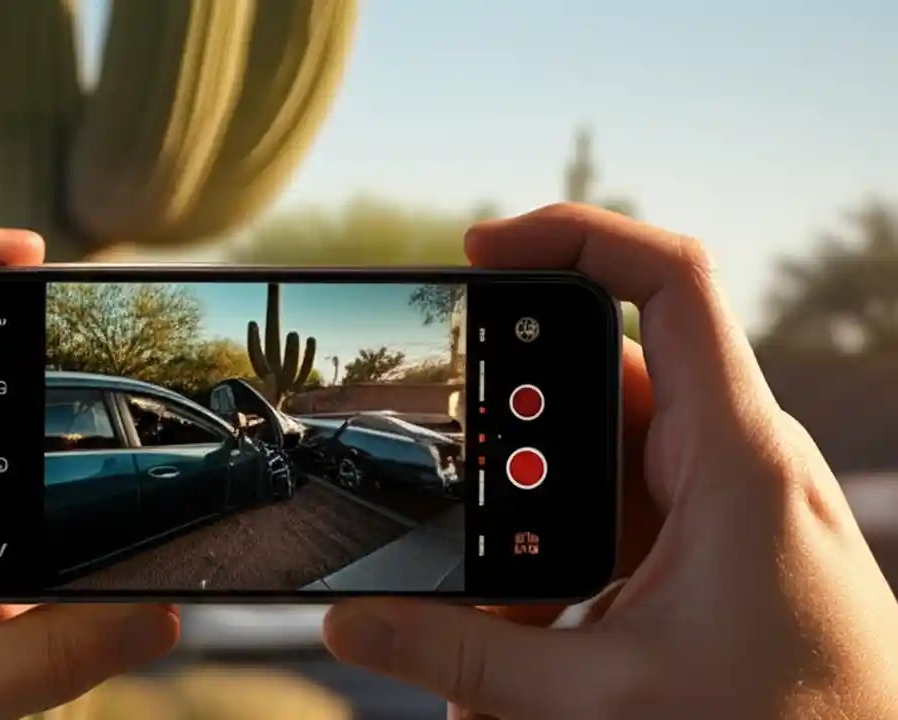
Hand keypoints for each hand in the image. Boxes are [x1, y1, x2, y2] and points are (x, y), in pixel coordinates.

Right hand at [322, 203, 897, 718]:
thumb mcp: (603, 698)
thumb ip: (465, 661)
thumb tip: (354, 625)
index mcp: (732, 457)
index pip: (669, 282)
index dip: (573, 236)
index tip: (480, 250)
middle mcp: (730, 458)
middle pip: (602, 380)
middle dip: (515, 426)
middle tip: (456, 473)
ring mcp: (719, 500)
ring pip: (601, 458)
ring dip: (535, 513)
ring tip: (490, 596)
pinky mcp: (706, 541)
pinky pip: (616, 512)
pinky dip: (561, 553)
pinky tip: (527, 624)